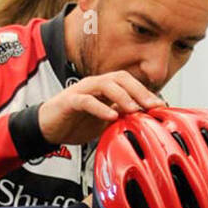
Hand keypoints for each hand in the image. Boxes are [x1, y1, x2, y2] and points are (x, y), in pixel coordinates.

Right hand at [38, 72, 162, 146]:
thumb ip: (119, 116)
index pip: (128, 83)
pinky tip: (111, 117)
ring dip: (122, 97)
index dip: (145, 92)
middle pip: (120, 78)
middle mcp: (95, 85)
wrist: (47, 129)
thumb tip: (141, 119)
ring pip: (105, 85)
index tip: (160, 106)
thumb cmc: (75, 123)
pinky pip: (86, 101)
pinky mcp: (69, 101)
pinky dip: (100, 108)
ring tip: (134, 109)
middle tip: (152, 106)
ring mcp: (82, 90)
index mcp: (104, 88)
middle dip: (138, 91)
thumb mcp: (103, 122)